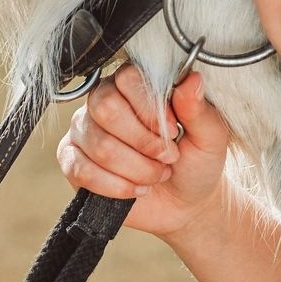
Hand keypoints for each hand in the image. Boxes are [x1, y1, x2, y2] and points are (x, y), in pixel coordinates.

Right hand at [55, 63, 230, 239]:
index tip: (174, 131)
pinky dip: (115, 186)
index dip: (150, 109)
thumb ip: (198, 108)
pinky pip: (81, 170)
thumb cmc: (195, 162)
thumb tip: (192, 79)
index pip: (127, 79)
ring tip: (156, 175)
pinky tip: (135, 189)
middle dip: (143, 143)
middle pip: (106, 109)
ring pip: (100, 146)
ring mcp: (84, 130)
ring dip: (136, 169)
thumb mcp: (209, 136)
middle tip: (167, 157)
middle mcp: (103, 100)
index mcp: (135, 84)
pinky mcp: (71, 160)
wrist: (183, 202)